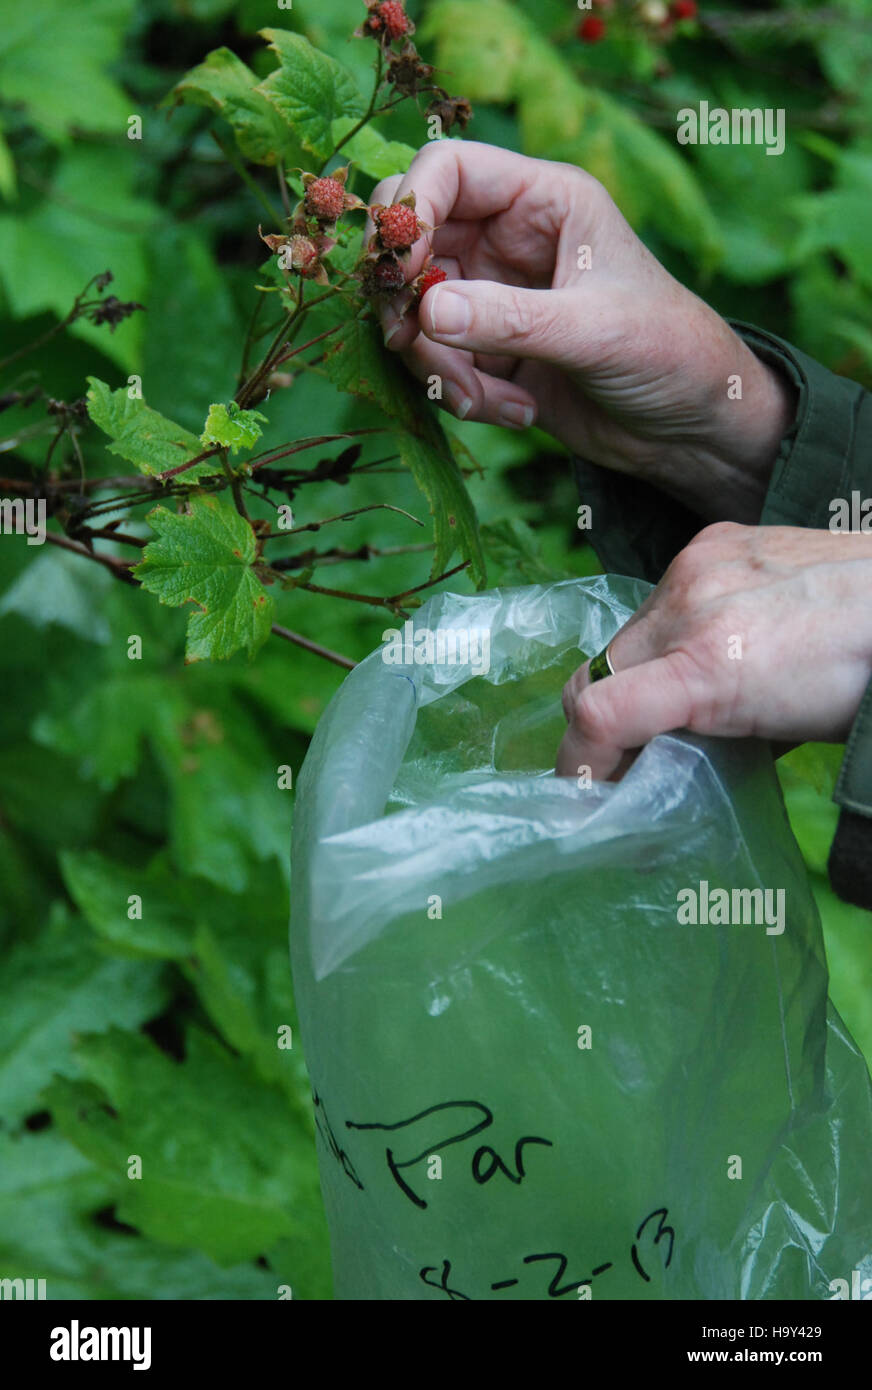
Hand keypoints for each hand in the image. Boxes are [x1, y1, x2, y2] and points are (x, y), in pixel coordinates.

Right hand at [371, 141, 795, 522]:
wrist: (690, 428)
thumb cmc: (668, 352)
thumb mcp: (594, 331)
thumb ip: (509, 320)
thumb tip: (425, 309)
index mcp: (544, 200)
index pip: (448, 170)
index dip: (410, 209)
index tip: (401, 272)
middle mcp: (509, 239)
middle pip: (413, 244)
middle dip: (405, 300)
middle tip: (409, 343)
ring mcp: (493, 297)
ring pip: (416, 313)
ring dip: (439, 365)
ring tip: (490, 402)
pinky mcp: (487, 351)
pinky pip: (438, 363)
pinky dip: (460, 394)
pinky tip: (515, 412)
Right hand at [556, 523, 871, 779]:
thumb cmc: (859, 684)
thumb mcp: (778, 736)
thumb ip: (702, 741)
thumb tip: (655, 755)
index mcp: (709, 666)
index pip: (596, 711)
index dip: (579, 761)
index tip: (589, 789)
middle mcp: (690, 607)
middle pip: (595, 674)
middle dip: (603, 723)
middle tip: (630, 755)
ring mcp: (697, 566)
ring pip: (626, 636)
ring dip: (637, 673)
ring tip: (683, 694)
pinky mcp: (710, 542)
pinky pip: (660, 598)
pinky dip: (671, 630)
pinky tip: (715, 641)